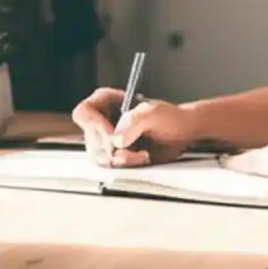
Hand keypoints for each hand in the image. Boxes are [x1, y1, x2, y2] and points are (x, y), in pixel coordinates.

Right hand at [71, 88, 196, 166]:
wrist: (183, 133)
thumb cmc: (170, 117)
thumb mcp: (153, 113)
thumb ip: (134, 122)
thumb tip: (117, 138)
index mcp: (106, 101)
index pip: (84, 113)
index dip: (95, 126)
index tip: (112, 135)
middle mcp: (102, 121)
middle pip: (90, 139)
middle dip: (112, 148)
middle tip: (132, 148)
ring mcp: (107, 140)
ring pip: (98, 156)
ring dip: (121, 159)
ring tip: (141, 153)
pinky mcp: (115, 156)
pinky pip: (110, 167)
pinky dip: (126, 166)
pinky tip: (141, 158)